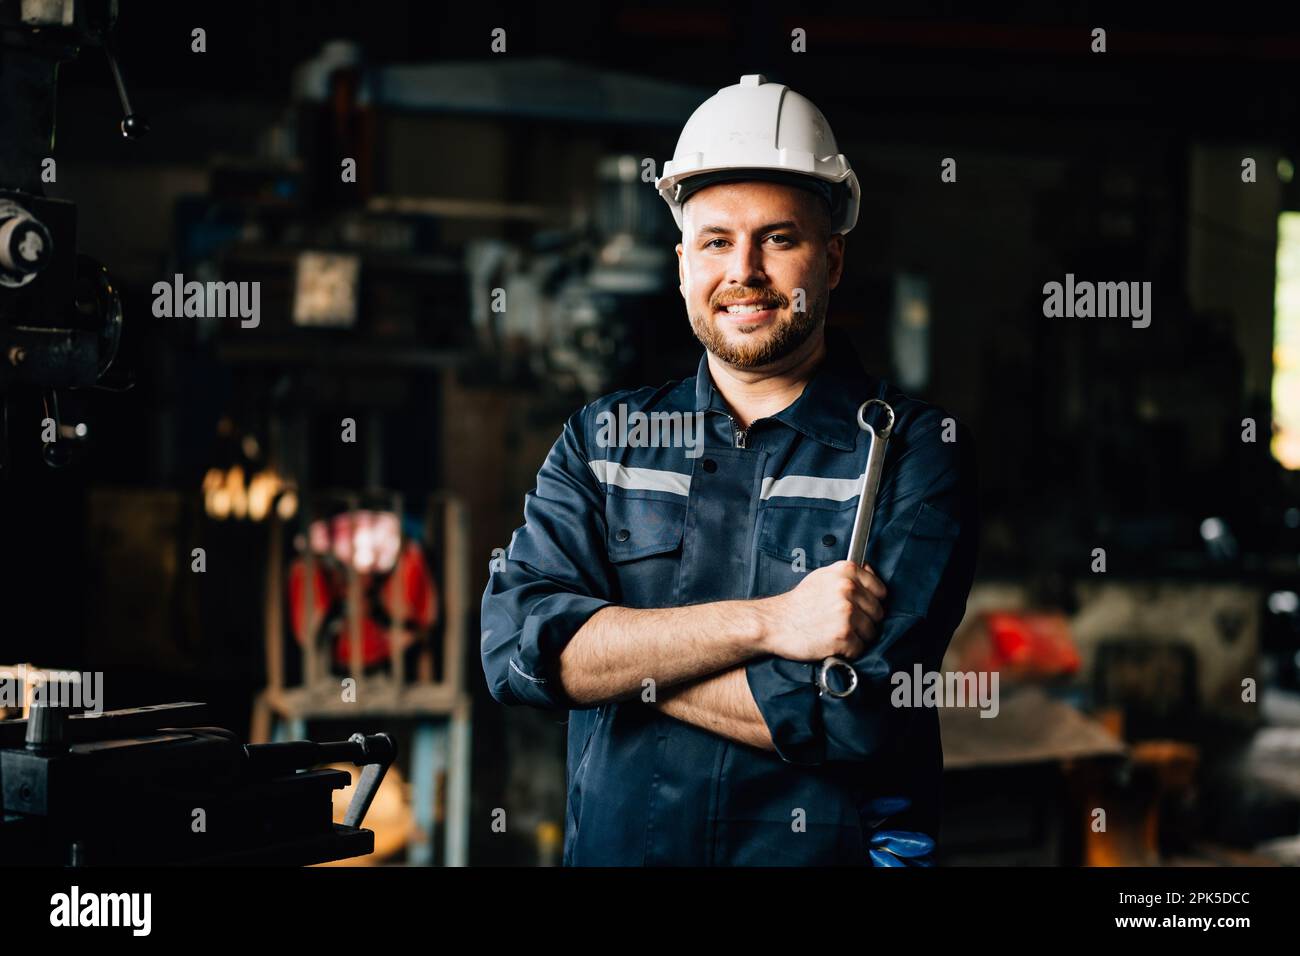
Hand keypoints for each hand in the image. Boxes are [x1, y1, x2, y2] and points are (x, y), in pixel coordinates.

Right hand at [753, 560, 886, 661]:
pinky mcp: (843, 635)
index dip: (872, 603)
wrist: (775, 623)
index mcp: (846, 571)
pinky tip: (833, 643)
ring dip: (858, 638)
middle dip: (866, 622)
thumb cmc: (799, 603)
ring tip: (837, 634)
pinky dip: (849, 651)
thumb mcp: (822, 577)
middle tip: (845, 624)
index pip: (881, 591)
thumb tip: (871, 572)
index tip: (862, 609)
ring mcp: (847, 613)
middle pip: (878, 613)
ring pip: (872, 632)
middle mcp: (848, 589)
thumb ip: (848, 575)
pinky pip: (860, 648)